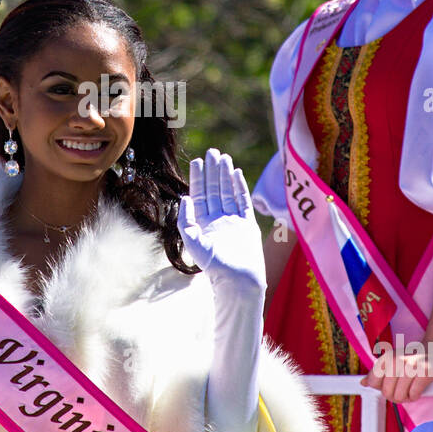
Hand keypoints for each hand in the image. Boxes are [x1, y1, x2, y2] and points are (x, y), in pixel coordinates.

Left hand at [177, 149, 263, 289]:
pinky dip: (240, 187)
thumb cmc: (214, 265)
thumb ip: (186, 220)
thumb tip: (185, 198)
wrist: (238, 280)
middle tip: (212, 152)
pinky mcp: (247, 224)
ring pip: (228, 192)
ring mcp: (233, 220)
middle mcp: (217, 219)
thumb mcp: (193, 242)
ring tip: (224, 157)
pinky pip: (243, 200)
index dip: (198, 178)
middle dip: (213, 171)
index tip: (198, 161)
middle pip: (214, 189)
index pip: (200, 195)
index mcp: (203, 223)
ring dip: (225, 175)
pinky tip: (236, 173)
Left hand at [360, 344, 432, 403]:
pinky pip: (413, 395)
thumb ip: (378, 373)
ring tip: (412, 388)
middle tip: (403, 388)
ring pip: (399, 396)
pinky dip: (416, 395)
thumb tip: (363, 382)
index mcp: (388, 357)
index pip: (373, 382)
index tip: (389, 384)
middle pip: (386, 392)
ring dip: (406, 397)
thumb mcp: (394, 361)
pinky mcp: (426, 373)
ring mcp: (412, 366)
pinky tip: (420, 388)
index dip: (381, 387)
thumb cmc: (414, 359)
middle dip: (395, 395)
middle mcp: (398, 360)